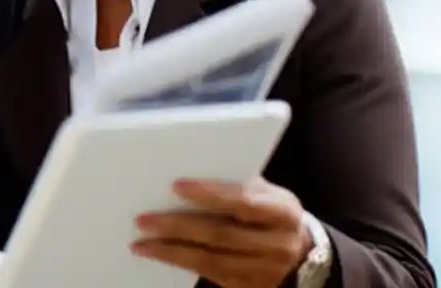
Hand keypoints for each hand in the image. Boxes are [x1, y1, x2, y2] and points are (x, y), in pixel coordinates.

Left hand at [132, 178, 310, 287]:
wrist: (299, 252)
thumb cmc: (270, 212)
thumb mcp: (266, 193)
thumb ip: (236, 183)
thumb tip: (188, 165)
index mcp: (283, 211)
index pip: (244, 201)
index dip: (210, 194)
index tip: (176, 186)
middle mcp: (278, 244)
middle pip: (222, 234)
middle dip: (178, 226)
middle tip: (144, 219)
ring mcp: (265, 270)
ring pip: (211, 260)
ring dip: (171, 250)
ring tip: (141, 242)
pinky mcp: (249, 287)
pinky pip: (209, 275)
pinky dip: (179, 262)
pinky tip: (157, 253)